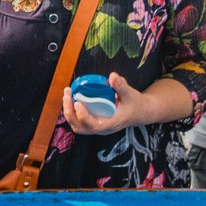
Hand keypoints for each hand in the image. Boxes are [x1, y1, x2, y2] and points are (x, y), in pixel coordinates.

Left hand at [61, 73, 176, 134]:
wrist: (139, 111)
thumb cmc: (135, 104)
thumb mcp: (130, 94)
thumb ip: (121, 86)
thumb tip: (112, 76)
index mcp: (110, 124)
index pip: (93, 126)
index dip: (83, 116)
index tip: (78, 102)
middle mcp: (101, 128)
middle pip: (80, 128)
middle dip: (70, 113)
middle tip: (67, 96)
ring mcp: (96, 126)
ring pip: (77, 125)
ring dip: (69, 111)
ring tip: (67, 95)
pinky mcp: (93, 121)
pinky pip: (79, 120)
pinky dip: (72, 110)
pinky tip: (71, 97)